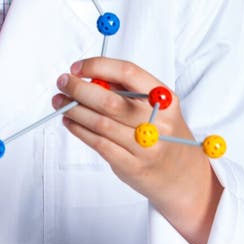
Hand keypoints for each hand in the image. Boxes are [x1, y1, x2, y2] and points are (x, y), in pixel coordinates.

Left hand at [52, 56, 222, 243]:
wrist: (183, 177)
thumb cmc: (164, 133)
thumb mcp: (157, 106)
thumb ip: (127, 88)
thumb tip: (89, 75)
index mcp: (164, 99)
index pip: (128, 72)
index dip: (98, 66)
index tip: (77, 67)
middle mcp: (158, 122)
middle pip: (110, 100)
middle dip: (79, 89)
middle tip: (63, 83)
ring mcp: (145, 147)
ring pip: (100, 123)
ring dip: (74, 110)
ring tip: (60, 102)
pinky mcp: (132, 166)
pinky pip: (99, 144)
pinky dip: (79, 130)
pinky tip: (70, 122)